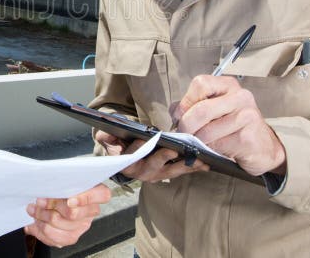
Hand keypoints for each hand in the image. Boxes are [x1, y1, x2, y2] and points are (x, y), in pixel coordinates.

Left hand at [24, 183, 110, 247]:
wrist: (56, 198)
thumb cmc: (63, 185)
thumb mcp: (66, 176)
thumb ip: (63, 178)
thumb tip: (49, 182)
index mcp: (96, 192)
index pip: (102, 195)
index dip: (85, 199)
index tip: (69, 200)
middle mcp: (91, 210)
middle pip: (73, 213)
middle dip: (52, 206)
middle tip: (39, 201)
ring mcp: (82, 225)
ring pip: (61, 225)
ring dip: (42, 217)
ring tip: (32, 210)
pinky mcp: (72, 236)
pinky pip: (57, 238)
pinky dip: (41, 230)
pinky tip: (35, 223)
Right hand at [94, 130, 208, 182]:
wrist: (128, 155)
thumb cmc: (121, 142)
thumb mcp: (110, 138)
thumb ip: (106, 136)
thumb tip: (102, 133)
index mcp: (126, 164)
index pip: (131, 156)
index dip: (137, 149)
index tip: (143, 139)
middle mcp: (142, 172)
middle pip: (154, 166)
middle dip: (163, 158)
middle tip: (173, 149)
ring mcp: (157, 174)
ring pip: (172, 171)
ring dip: (186, 165)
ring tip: (199, 159)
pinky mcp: (169, 172)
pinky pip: (182, 170)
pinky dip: (194, 167)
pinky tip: (207, 163)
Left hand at [174, 74, 286, 175]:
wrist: (263, 148)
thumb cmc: (234, 128)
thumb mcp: (214, 110)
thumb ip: (192, 106)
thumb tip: (175, 112)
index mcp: (228, 85)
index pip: (200, 84)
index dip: (185, 102)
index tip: (179, 116)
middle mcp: (240, 96)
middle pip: (201, 110)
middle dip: (186, 126)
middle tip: (184, 134)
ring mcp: (247, 116)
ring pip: (207, 131)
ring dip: (197, 142)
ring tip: (200, 143)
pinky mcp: (248, 137)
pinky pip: (218, 146)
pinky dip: (210, 151)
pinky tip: (216, 150)